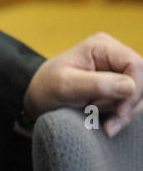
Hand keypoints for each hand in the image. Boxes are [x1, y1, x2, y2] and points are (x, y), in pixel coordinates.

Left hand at [22, 32, 142, 136]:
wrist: (38, 98)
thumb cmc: (46, 87)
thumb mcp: (65, 85)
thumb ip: (97, 84)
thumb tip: (131, 86)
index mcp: (101, 46)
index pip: (137, 64)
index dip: (135, 89)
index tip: (118, 111)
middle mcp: (114, 54)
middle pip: (142, 81)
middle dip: (128, 105)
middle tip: (106, 122)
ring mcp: (118, 70)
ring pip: (140, 95)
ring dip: (124, 114)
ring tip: (101, 122)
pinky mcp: (119, 86)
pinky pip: (132, 103)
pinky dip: (122, 116)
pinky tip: (106, 124)